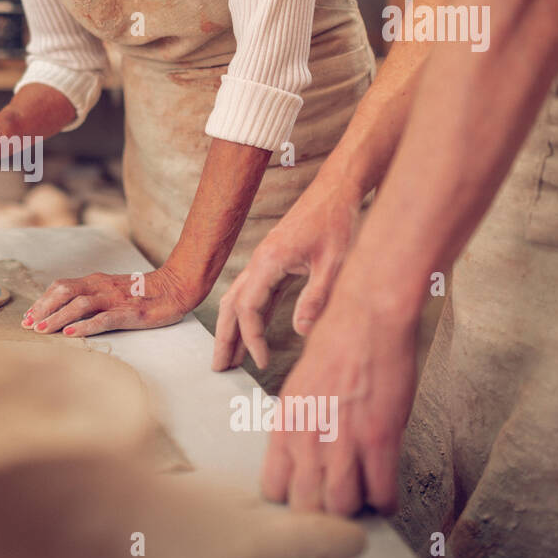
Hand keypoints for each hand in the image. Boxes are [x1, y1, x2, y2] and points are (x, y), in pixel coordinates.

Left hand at [22, 267, 198, 336]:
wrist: (175, 287)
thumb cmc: (142, 293)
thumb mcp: (112, 290)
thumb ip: (92, 297)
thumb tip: (66, 311)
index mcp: (96, 281)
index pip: (62, 287)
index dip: (43, 301)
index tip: (28, 316)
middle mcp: (102, 287)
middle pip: (65, 292)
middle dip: (43, 309)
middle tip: (28, 325)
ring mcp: (115, 299)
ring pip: (80, 304)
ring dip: (58, 317)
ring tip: (42, 330)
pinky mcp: (129, 313)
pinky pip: (103, 319)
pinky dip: (84, 326)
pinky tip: (70, 334)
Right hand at [212, 179, 361, 371]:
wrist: (338, 190)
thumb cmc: (338, 220)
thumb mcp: (336, 262)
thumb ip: (317, 298)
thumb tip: (302, 332)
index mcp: (270, 261)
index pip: (249, 308)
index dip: (252, 338)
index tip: (261, 362)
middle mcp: (261, 261)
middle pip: (232, 305)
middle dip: (224, 337)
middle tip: (219, 367)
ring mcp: (265, 262)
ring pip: (239, 299)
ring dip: (233, 328)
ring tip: (230, 356)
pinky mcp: (275, 262)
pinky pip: (255, 294)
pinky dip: (251, 316)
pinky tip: (254, 333)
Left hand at [260, 266, 417, 514]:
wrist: (365, 320)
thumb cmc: (335, 348)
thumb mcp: (299, 389)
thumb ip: (299, 426)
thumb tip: (304, 456)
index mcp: (284, 425)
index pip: (274, 488)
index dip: (292, 498)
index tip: (306, 498)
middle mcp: (307, 438)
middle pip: (306, 506)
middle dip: (321, 512)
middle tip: (336, 506)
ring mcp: (342, 441)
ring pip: (342, 507)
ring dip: (354, 510)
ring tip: (362, 502)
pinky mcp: (379, 439)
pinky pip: (381, 492)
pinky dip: (386, 502)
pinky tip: (387, 498)